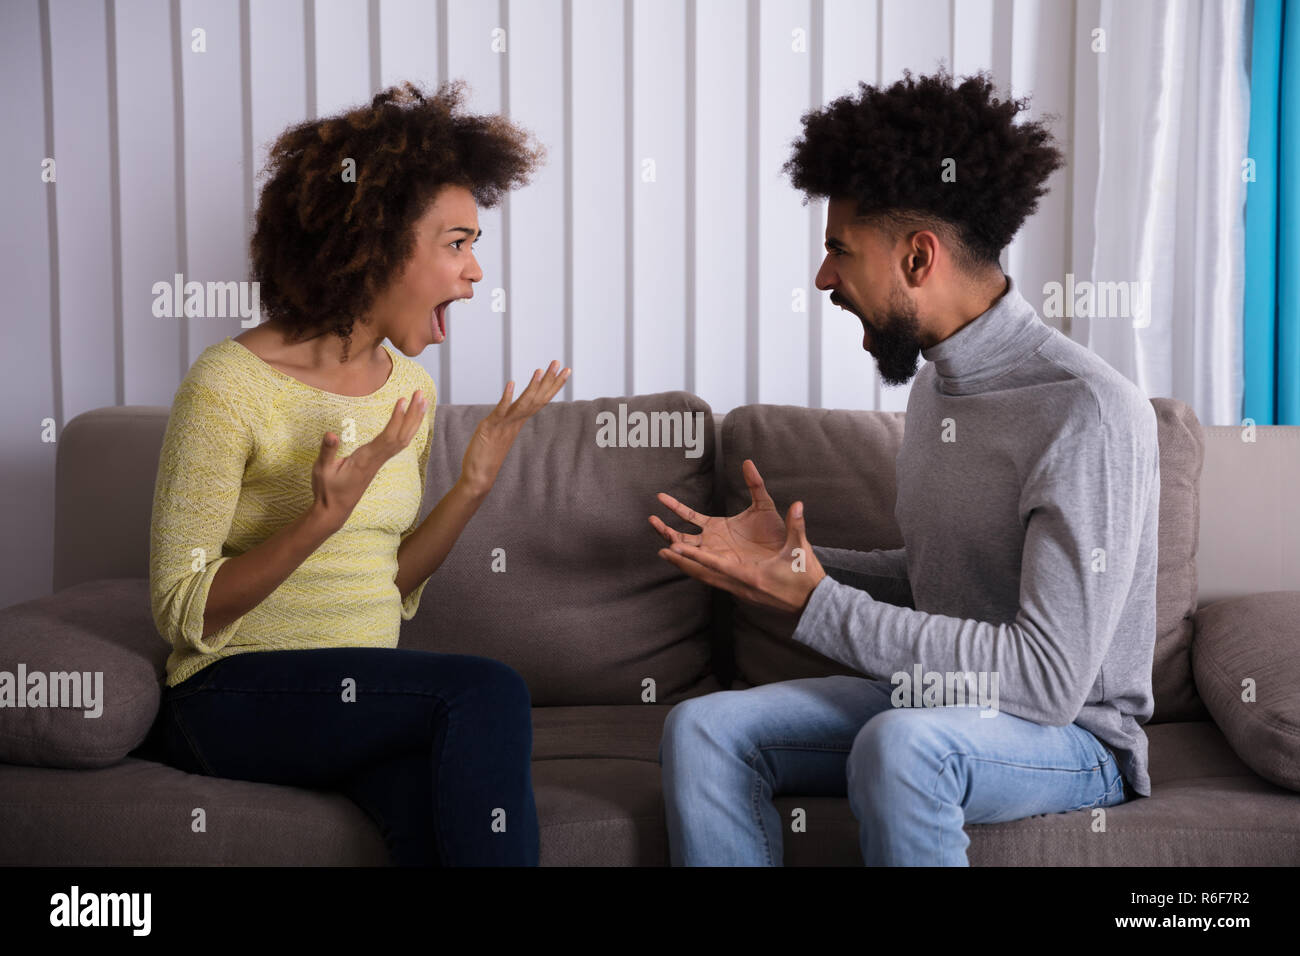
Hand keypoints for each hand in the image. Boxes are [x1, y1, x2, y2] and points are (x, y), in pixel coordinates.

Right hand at [313, 389, 427, 529]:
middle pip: (402, 435)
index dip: (397, 418)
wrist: (335, 510)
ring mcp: (379, 461)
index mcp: (366, 458)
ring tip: (421, 401)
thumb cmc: (327, 489)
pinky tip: (410, 420)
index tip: (403, 400)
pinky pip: (398, 444)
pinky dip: (407, 429)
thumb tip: (331, 434)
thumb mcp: (321, 470)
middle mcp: (377, 459)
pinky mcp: (378, 462)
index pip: (387, 437)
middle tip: (420, 393)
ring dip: (413, 420)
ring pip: (403, 440)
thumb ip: (327, 452)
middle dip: (413, 414)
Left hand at [460, 360, 570, 495]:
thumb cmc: (487, 458)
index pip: (540, 400)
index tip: (564, 371)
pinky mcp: (490, 428)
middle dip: (549, 380)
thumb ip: (507, 421)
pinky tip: (511, 383)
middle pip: (537, 398)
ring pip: (523, 403)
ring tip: (541, 369)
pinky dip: (506, 397)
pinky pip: (500, 411)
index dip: (553, 385)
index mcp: (518, 422)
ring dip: (533, 386)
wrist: (479, 478)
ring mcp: (504, 425)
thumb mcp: (499, 434)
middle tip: (560, 363)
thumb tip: (510, 411)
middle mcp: (515, 422)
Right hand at [650, 459, 786, 564]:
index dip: (674, 507)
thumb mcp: (763, 504)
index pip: (689, 516)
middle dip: (664, 528)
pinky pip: (700, 564)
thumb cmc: (775, 534)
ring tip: (661, 540)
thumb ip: (754, 484)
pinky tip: (675, 554)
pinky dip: (686, 560)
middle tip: (651, 519)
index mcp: (717, 527)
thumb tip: (747, 461)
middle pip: (680, 535)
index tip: (660, 497)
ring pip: (686, 550)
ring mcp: (716, 555)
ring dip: (672, 544)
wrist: (788, 555)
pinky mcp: (724, 567)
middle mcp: (712, 542)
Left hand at [658, 500, 826, 613]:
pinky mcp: (743, 591)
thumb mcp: (801, 550)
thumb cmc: (805, 578)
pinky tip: (693, 567)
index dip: (694, 556)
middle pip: (703, 574)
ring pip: (707, 578)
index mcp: (750, 575)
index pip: (716, 565)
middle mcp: (740, 585)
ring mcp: (740, 590)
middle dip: (681, 562)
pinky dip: (701, 572)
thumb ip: (797, 526)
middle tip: (661, 551)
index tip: (675, 548)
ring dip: (687, 567)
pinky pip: (716, 581)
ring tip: (669, 556)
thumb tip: (798, 504)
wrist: (812, 604)